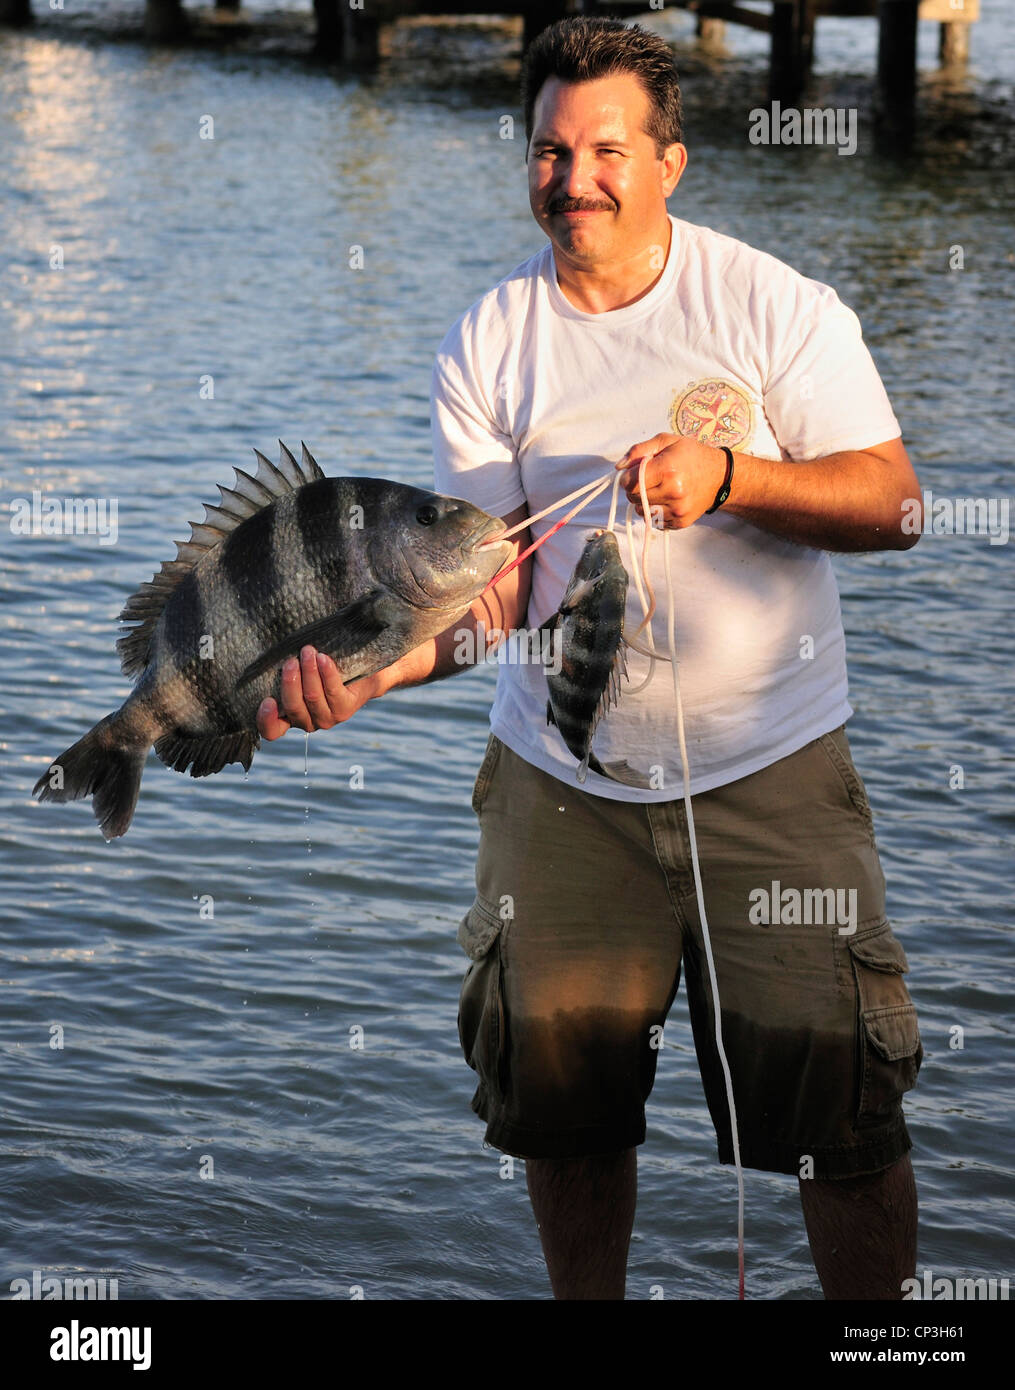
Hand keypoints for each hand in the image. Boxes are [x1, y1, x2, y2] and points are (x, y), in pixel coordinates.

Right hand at [256, 645, 374, 739]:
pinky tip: (323, 658)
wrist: (361, 676)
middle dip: (290, 682)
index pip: (272, 731)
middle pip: (293, 707)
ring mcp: (327, 718)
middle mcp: (307, 722)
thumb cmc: (323, 671)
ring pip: (312, 697)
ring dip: (308, 671)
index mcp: (290, 717)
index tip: (267, 700)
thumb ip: (285, 671)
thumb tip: (272, 653)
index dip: (266, 719)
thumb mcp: (300, 673)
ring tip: (308, 651)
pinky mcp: (345, 710)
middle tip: (291, 661)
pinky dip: (326, 672)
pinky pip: (332, 690)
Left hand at [616, 433, 728, 527]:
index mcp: (668, 469)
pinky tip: (668, 500)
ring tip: (660, 490)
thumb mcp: (666, 441)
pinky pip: (654, 521)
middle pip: (633, 498)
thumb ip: (639, 450)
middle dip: (636, 489)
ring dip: (644, 502)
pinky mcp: (680, 522)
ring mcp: (678, 510)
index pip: (629, 483)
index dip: (628, 477)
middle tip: (650, 480)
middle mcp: (673, 492)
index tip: (637, 472)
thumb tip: (619, 466)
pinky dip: (656, 511)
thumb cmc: (691, 456)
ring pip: (642, 511)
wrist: (719, 476)